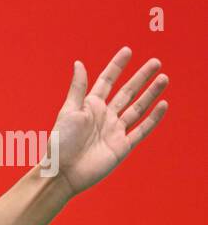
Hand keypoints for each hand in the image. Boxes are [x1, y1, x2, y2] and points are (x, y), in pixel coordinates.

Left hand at [51, 46, 168, 196]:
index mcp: (89, 106)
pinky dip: (153, 118)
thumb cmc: (60, 143)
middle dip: (141, 77)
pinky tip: (163, 105)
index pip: (107, 81)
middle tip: (155, 62)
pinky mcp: (122, 146)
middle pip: (127, 92)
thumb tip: (79, 63)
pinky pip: (141, 130)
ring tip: (163, 78)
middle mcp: (104, 117)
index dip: (117, 66)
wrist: (62, 173)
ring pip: (137, 108)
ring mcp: (114, 131)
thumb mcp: (68, 111)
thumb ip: (78, 88)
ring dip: (150, 93)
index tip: (128, 51)